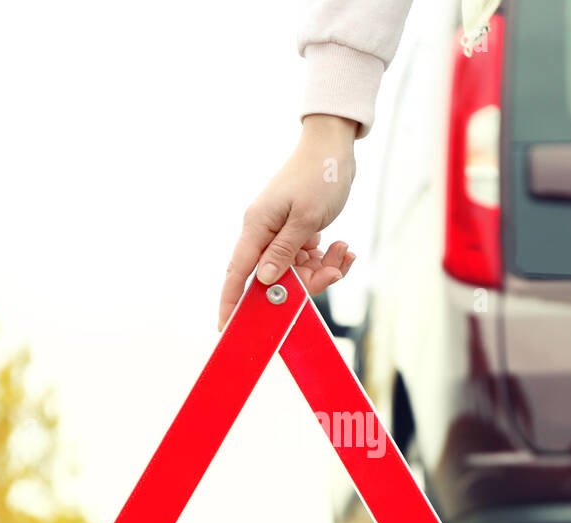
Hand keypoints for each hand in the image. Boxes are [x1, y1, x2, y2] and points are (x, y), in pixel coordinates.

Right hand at [219, 114, 358, 328]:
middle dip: (306, 284)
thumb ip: (284, 252)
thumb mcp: (307, 218)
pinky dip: (326, 258)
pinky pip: (307, 258)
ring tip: (344, 252)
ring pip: (296, 271)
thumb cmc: (319, 175)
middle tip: (333, 273)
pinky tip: (343, 249)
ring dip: (323, 269)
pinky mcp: (296, 231)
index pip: (237, 273)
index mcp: (257, 227)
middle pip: (274, 278)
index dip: (231, 303)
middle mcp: (263, 232)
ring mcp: (280, 232)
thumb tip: (263, 281)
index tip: (226, 328)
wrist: (334, 146)